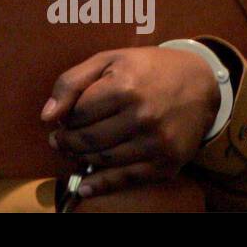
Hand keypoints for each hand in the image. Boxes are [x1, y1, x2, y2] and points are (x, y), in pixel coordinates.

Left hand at [41, 47, 219, 198]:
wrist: (199, 82)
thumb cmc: (147, 68)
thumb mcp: (108, 61)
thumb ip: (71, 82)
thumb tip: (47, 116)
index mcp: (123, 87)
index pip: (77, 114)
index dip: (64, 119)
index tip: (61, 120)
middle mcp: (141, 117)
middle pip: (87, 140)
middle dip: (66, 142)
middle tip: (59, 141)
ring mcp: (155, 143)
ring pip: (103, 160)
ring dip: (81, 159)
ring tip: (73, 152)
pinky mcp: (167, 163)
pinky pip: (128, 179)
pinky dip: (102, 185)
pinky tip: (85, 185)